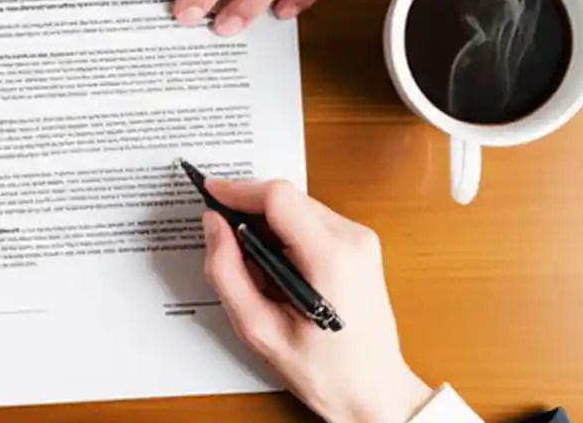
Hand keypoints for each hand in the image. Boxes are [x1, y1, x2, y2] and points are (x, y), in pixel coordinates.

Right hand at [200, 180, 431, 422]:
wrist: (374, 391)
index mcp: (331, 258)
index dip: (237, 190)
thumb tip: (213, 226)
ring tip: (256, 272)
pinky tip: (278, 271)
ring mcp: (361, 239)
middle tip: (226, 246)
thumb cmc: (324, 371)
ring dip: (267, 226)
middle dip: (249, 212)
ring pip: (297, 207)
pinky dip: (285, 235)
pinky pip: (311, 221)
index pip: (277, 197)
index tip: (208, 194)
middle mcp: (353, 239)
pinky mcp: (360, 244)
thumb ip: (227, 273)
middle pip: (286, 198)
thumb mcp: (259, 330)